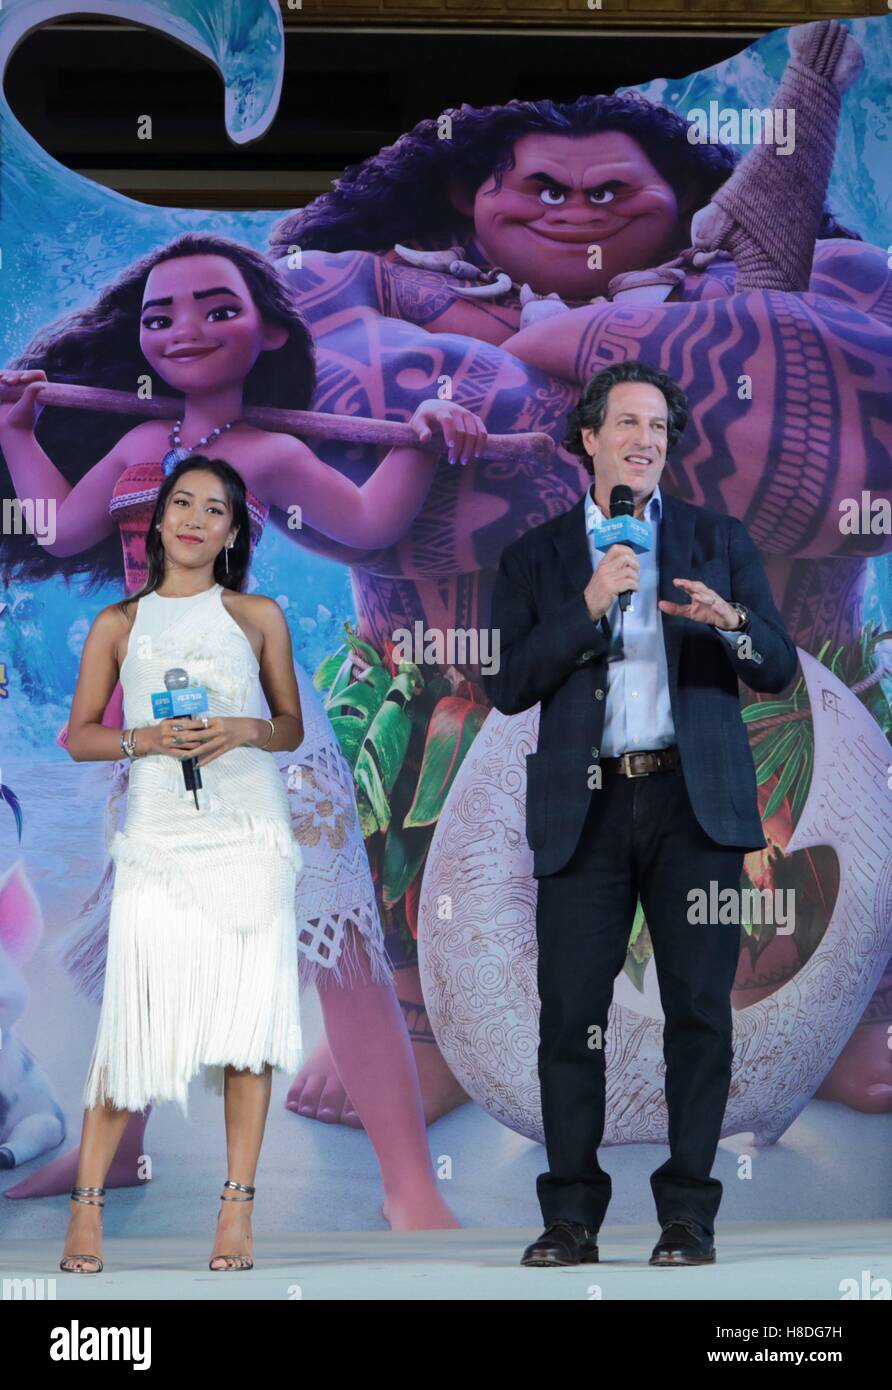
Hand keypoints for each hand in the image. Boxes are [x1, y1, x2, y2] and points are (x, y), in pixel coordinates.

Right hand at [0, 369, 47, 433]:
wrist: (11, 432)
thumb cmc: (21, 420)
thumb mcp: (27, 405)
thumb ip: (32, 392)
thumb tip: (42, 384)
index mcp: (39, 392)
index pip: (38, 376)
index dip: (31, 374)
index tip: (23, 380)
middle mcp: (28, 390)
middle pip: (23, 374)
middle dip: (15, 374)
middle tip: (9, 381)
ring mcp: (16, 391)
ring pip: (12, 375)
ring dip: (7, 374)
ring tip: (4, 380)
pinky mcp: (6, 393)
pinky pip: (3, 380)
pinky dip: (1, 376)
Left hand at [138, 715, 255, 766]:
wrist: (249, 729)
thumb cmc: (232, 723)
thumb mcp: (220, 720)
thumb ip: (207, 724)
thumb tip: (192, 726)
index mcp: (215, 721)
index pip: (197, 723)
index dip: (185, 725)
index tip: (174, 727)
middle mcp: (218, 730)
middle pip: (198, 735)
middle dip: (185, 739)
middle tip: (174, 741)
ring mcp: (222, 740)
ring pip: (204, 747)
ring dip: (193, 752)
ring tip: (182, 755)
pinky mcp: (226, 748)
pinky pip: (214, 755)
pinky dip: (205, 761)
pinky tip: (197, 765)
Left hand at [409, 399, 487, 467]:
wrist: (435, 408)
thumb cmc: (424, 420)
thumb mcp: (418, 424)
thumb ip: (421, 430)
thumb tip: (425, 439)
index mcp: (441, 410)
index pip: (448, 421)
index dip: (450, 434)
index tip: (450, 447)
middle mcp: (457, 410)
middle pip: (462, 431)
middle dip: (459, 448)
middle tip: (453, 462)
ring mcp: (467, 414)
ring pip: (474, 433)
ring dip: (470, 449)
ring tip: (463, 462)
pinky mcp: (475, 419)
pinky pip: (482, 432)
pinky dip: (481, 443)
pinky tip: (476, 455)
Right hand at [583, 544, 639, 620]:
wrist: (588, 605)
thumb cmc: (597, 592)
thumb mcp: (602, 575)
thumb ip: (613, 568)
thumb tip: (630, 563)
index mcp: (603, 564)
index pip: (616, 548)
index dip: (628, 550)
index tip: (634, 557)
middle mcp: (605, 569)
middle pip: (626, 558)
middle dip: (636, 564)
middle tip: (636, 572)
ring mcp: (607, 578)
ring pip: (629, 571)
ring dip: (636, 578)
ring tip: (635, 584)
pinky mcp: (611, 588)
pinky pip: (629, 582)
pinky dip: (635, 586)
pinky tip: (634, 589)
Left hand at [658, 578, 740, 628]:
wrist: (727, 619)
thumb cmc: (708, 612)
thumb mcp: (690, 612)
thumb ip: (676, 608)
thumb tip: (660, 604)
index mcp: (699, 594)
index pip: (691, 587)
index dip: (684, 584)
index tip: (675, 582)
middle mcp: (708, 596)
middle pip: (700, 589)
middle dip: (692, 585)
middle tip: (684, 583)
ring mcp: (717, 603)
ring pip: (711, 598)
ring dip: (704, 596)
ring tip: (696, 596)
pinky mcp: (725, 611)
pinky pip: (722, 609)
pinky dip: (719, 608)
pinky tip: (715, 607)